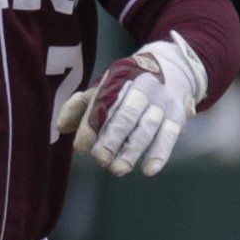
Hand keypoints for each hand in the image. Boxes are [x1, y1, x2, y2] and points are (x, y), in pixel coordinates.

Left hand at [54, 34, 206, 176]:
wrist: (173, 69)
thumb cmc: (129, 85)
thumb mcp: (104, 87)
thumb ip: (80, 105)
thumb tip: (62, 126)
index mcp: (119, 79)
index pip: (103, 103)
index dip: (91, 125)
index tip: (81, 146)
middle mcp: (142, 87)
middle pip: (126, 114)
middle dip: (112, 138)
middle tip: (100, 159)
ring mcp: (162, 101)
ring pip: (147, 128)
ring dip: (132, 151)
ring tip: (118, 169)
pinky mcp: (177, 115)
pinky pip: (169, 136)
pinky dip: (160, 154)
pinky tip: (148, 170)